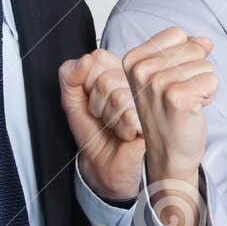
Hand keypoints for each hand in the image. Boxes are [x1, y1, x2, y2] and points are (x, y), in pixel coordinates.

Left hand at [60, 49, 143, 202]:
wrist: (104, 167)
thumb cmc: (94, 134)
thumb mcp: (72, 101)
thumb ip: (69, 75)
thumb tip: (84, 60)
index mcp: (120, 71)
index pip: (99, 58)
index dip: (89, 82)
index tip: (94, 98)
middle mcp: (137, 81)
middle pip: (106, 80)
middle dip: (98, 104)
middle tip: (106, 117)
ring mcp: (150, 99)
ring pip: (118, 97)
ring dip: (110, 118)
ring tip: (117, 126)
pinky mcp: (157, 118)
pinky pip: (129, 116)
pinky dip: (122, 130)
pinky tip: (128, 134)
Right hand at [122, 27, 217, 225]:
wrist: (168, 154)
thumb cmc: (169, 115)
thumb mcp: (169, 76)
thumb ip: (185, 52)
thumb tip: (205, 41)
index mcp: (133, 60)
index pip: (177, 34)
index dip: (184, 56)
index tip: (173, 80)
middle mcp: (141, 70)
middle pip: (193, 47)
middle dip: (196, 71)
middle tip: (181, 96)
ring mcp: (157, 83)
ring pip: (205, 65)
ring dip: (203, 86)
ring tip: (186, 104)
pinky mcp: (177, 97)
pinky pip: (212, 81)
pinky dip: (209, 96)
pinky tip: (193, 111)